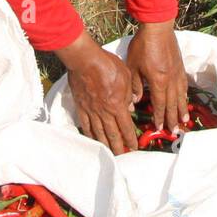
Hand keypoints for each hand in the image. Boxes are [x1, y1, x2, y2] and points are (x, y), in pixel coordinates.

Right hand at [57, 30, 138, 155]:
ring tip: (109, 153)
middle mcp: (104, 112)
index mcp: (118, 105)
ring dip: (105, 144)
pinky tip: (93, 140)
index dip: (130, 139)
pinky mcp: (81, 107)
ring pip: (99, 133)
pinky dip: (90, 134)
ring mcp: (92, 111)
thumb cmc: (107, 65)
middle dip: (119, 147)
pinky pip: (86, 125)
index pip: (126, 127)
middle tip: (123, 155)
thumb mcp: (126, 77)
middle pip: (113, 134)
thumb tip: (130, 107)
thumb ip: (129, 94)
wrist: (85, 60)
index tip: (134, 147)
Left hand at [126, 21, 187, 133]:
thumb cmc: (143, 46)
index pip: (159, 104)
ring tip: (184, 121)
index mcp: (158, 82)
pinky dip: (185, 96)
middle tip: (175, 132)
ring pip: (180, 96)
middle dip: (173, 119)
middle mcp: (170, 80)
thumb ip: (135, 85)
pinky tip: (185, 100)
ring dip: (182, 110)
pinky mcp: (180, 67)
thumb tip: (135, 101)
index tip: (160, 128)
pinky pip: (184, 86)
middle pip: (172, 104)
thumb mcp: (133, 66)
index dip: (159, 117)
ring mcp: (177, 73)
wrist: (158, 28)